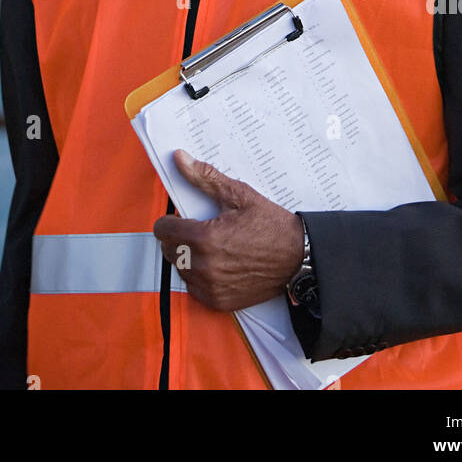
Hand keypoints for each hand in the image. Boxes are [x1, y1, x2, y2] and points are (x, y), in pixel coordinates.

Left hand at [152, 149, 304, 311]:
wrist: (297, 256)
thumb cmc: (270, 225)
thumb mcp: (238, 195)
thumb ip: (204, 178)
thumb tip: (180, 159)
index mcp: (205, 238)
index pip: (163, 231)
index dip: (170, 221)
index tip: (181, 218)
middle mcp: (205, 267)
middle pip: (169, 250)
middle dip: (179, 238)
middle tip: (199, 229)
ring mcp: (211, 287)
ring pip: (181, 269)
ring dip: (188, 257)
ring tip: (211, 246)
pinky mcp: (220, 301)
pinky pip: (194, 288)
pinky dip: (199, 276)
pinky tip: (216, 264)